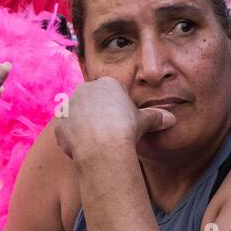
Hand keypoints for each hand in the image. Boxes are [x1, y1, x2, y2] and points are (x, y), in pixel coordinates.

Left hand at [52, 77, 174, 164]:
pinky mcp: (59, 124)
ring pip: (79, 114)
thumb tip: (171, 119)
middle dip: (100, 112)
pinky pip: (68, 130)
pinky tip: (87, 148)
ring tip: (99, 140)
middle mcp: (85, 90)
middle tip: (111, 129)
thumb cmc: (126, 130)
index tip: (124, 119)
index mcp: (107, 83)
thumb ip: (156, 117)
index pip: (113, 91)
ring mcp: (70, 106)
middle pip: (93, 99)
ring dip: (86, 124)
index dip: (119, 106)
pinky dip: (75, 138)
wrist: (102, 148)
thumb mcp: (146, 121)